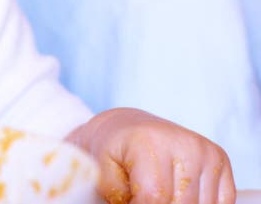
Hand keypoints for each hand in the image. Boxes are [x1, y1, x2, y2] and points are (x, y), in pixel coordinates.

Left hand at [67, 108, 234, 203]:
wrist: (127, 128)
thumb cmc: (113, 152)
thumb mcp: (102, 172)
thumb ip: (118, 195)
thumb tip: (136, 203)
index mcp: (149, 142)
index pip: (155, 197)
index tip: (130, 202)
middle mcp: (183, 143)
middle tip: (142, 193)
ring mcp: (205, 150)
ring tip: (155, 190)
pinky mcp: (219, 159)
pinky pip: (221, 202)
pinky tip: (178, 191)